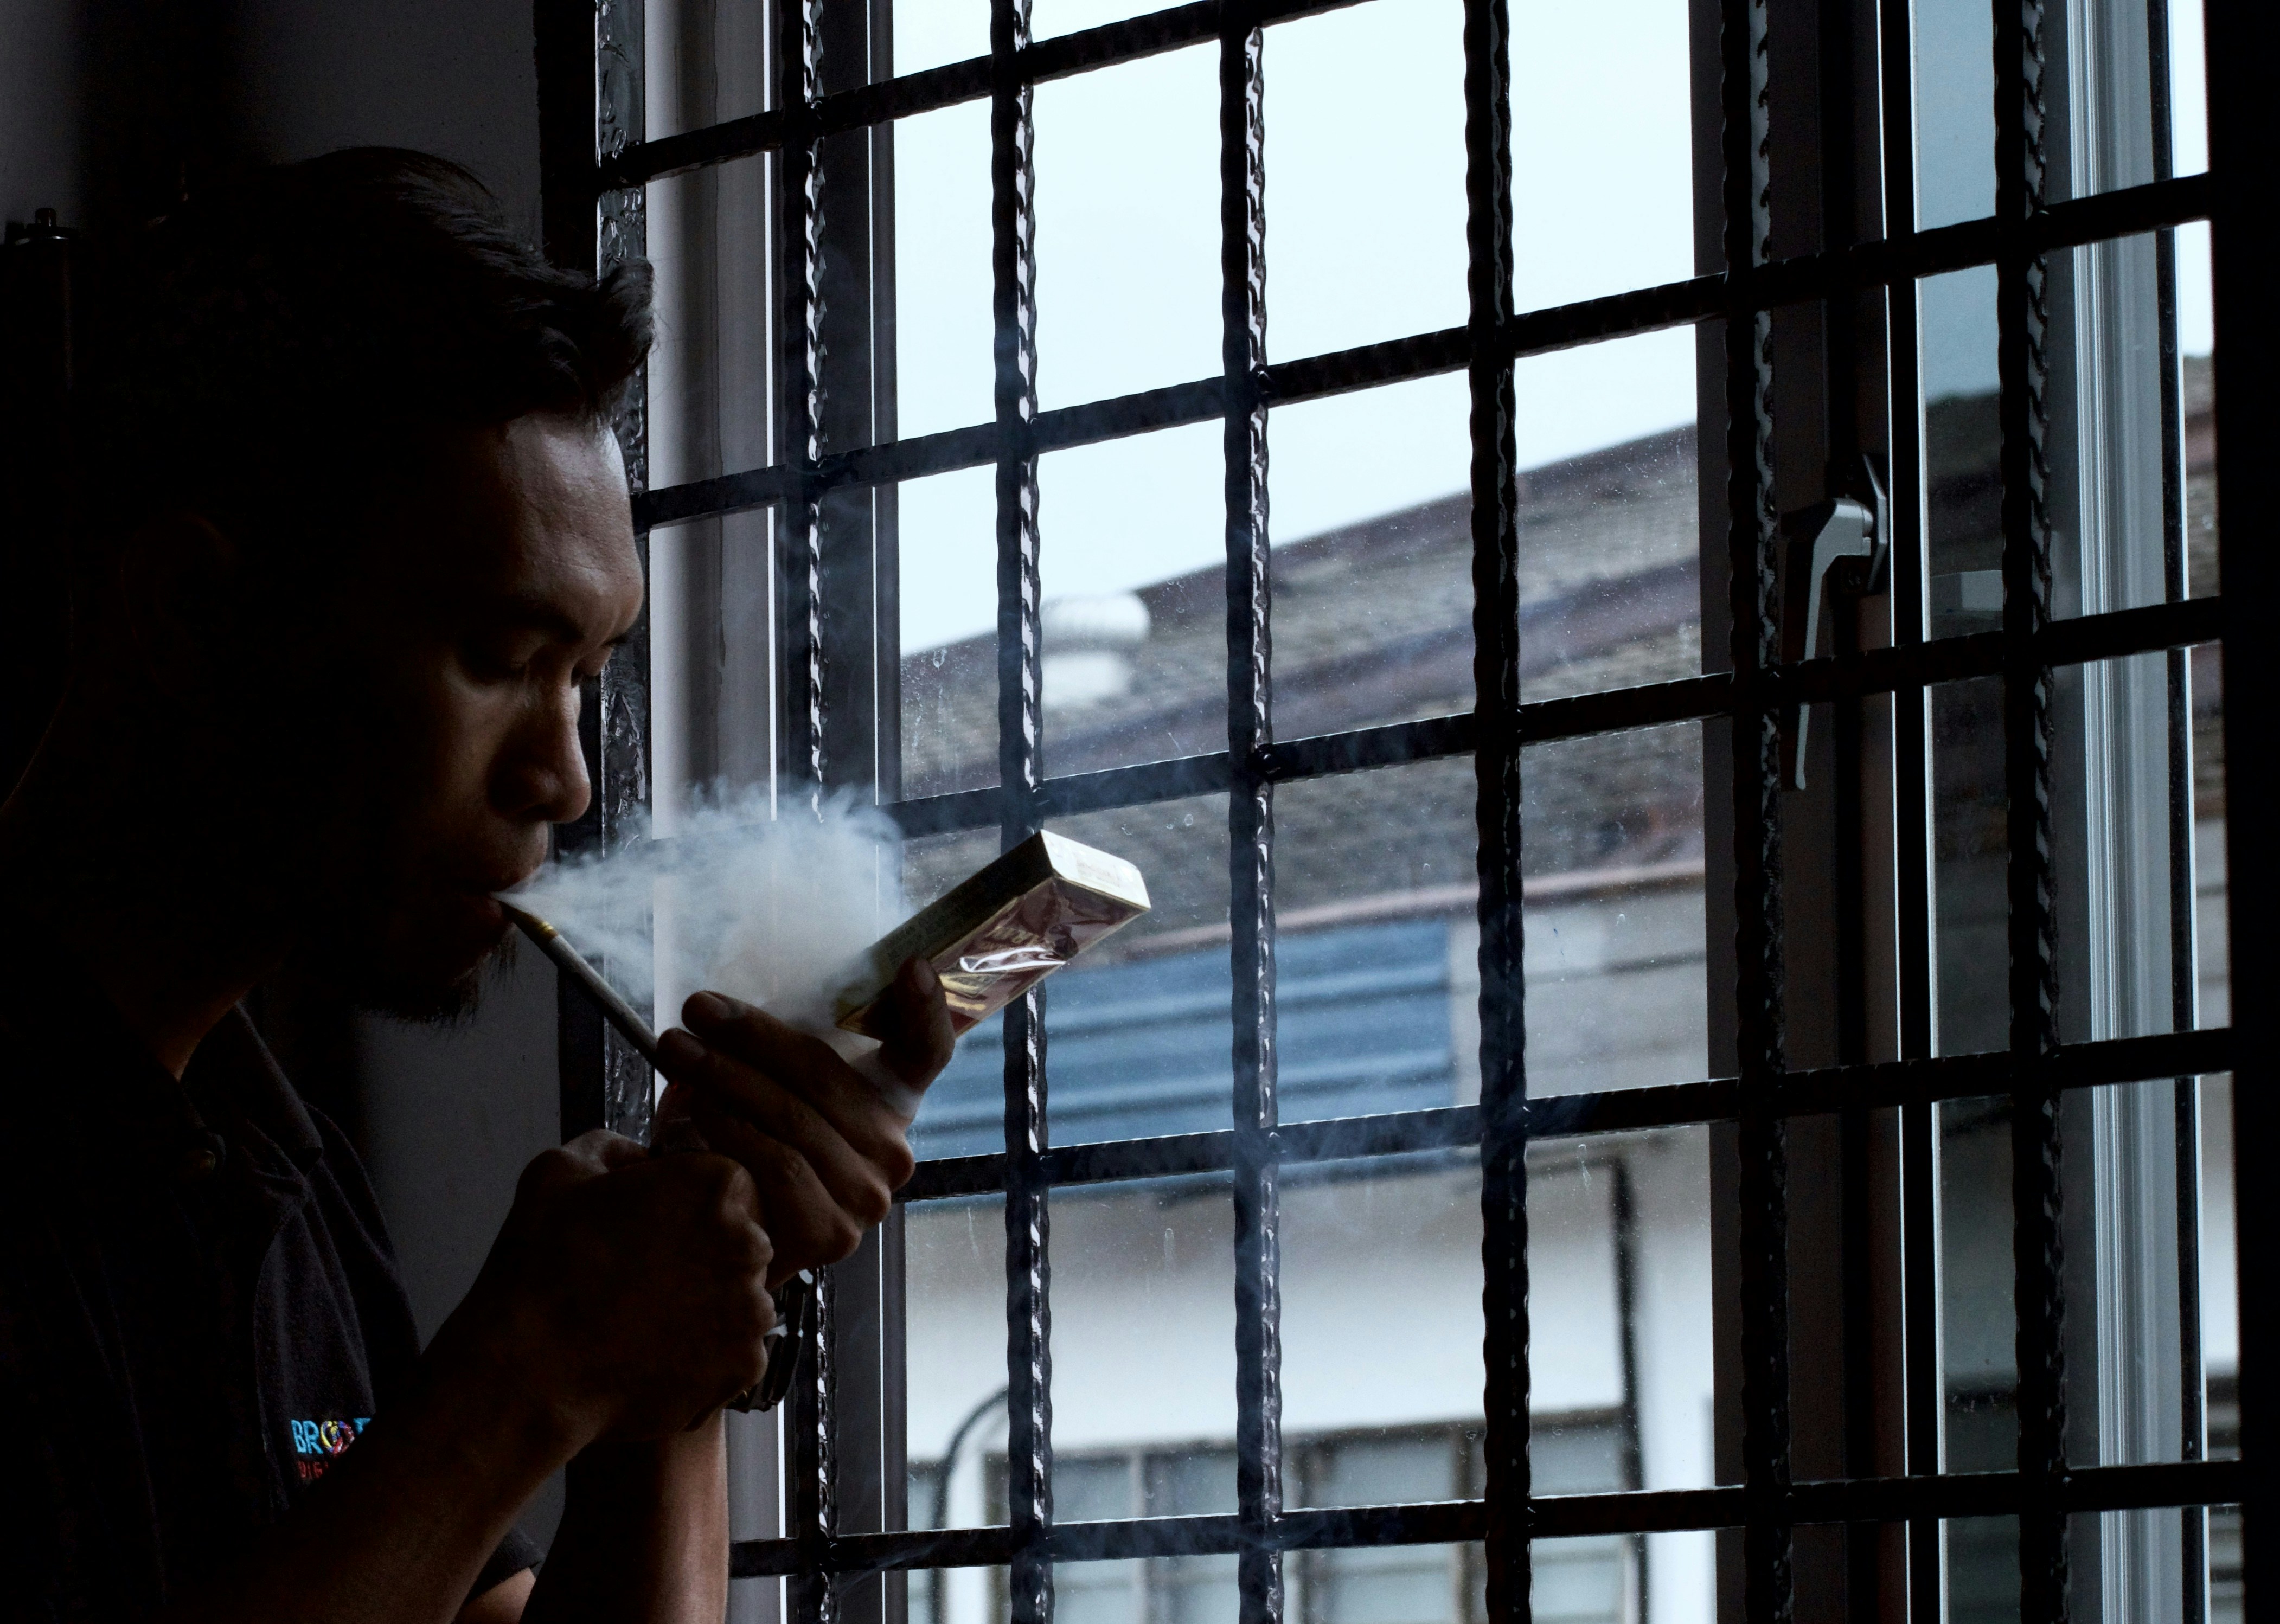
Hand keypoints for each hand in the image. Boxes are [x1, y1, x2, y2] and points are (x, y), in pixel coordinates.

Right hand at [442, 1131, 775, 1447]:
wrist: (530, 1378)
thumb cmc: (540, 1273)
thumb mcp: (559, 1172)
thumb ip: (614, 1149)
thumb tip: (639, 1158)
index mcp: (717, 1184)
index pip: (728, 1183)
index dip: (689, 1204)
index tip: (654, 1225)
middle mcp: (752, 1243)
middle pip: (743, 1239)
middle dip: (705, 1253)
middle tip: (645, 1276)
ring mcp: (753, 1310)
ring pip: (741, 1297)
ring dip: (706, 1304)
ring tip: (643, 1320)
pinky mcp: (745, 1368)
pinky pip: (733, 1351)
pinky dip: (703, 1355)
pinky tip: (653, 1355)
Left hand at [652, 956, 953, 1281]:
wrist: (723, 1235)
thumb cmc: (748, 1142)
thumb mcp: (774, 1086)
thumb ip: (781, 1047)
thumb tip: (730, 999)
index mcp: (892, 1102)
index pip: (927, 1051)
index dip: (926, 1009)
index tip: (911, 965)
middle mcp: (892, 1150)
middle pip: (825, 1076)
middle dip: (751, 1035)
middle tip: (696, 1008)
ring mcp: (866, 1196)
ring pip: (795, 1120)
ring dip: (727, 1079)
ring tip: (678, 1052)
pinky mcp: (830, 1234)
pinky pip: (779, 1168)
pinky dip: (731, 1135)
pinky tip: (696, 1112)